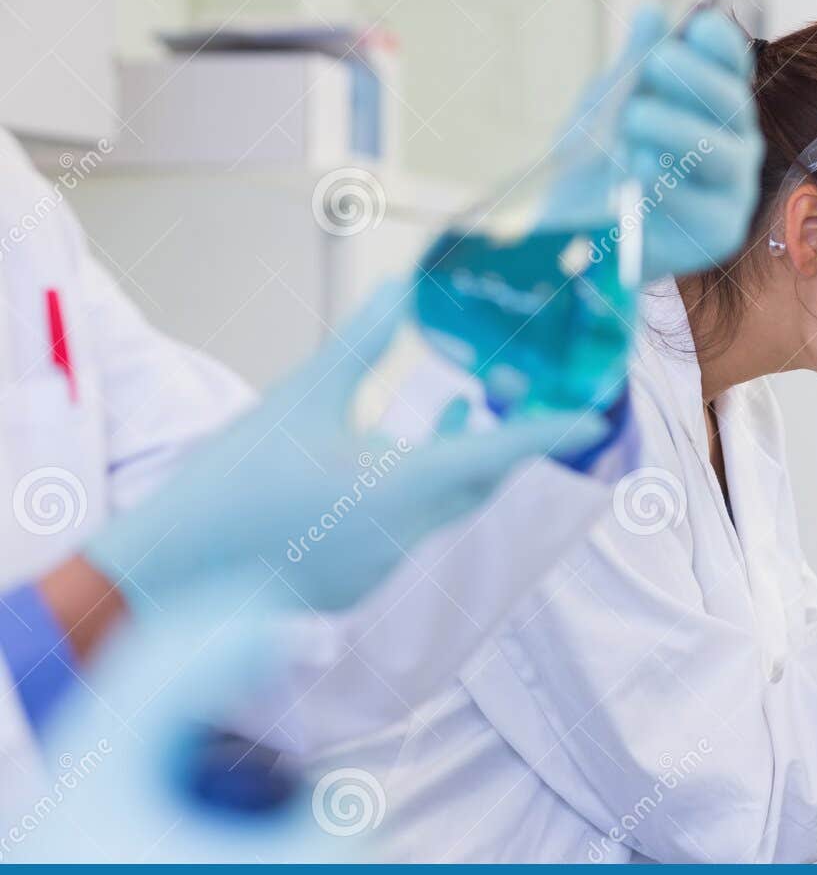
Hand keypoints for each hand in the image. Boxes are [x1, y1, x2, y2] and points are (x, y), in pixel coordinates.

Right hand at [84, 281, 605, 614]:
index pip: (495, 457)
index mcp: (397, 491)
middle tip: (526, 389)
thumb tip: (398, 292)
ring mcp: (382, 566)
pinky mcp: (358, 582)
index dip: (546, 432)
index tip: (592, 417)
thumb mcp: (299, 400)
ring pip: (446, 506)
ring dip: (463, 459)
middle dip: (510, 438)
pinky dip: (423, 489)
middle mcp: (404, 535)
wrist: (168, 576)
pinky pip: (412, 529)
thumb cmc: (231, 485)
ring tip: (467, 403)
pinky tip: (400, 453)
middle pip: (480, 483)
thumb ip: (359, 346)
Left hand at [547, 5, 762, 280]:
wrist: (577, 237)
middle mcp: (733, 144)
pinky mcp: (719, 233)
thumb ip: (630, 69)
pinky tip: (640, 167)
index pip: (731, 67)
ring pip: (722, 153)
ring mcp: (731, 190)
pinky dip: (670, 185)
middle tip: (655, 64)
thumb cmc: (598, 167)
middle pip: (732, 104)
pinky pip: (702, 206)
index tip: (700, 27)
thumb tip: (652, 16)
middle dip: (694, 79)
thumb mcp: (604, 108)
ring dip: (678, 129)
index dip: (722, 45)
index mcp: (711, 106)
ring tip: (634, 118)